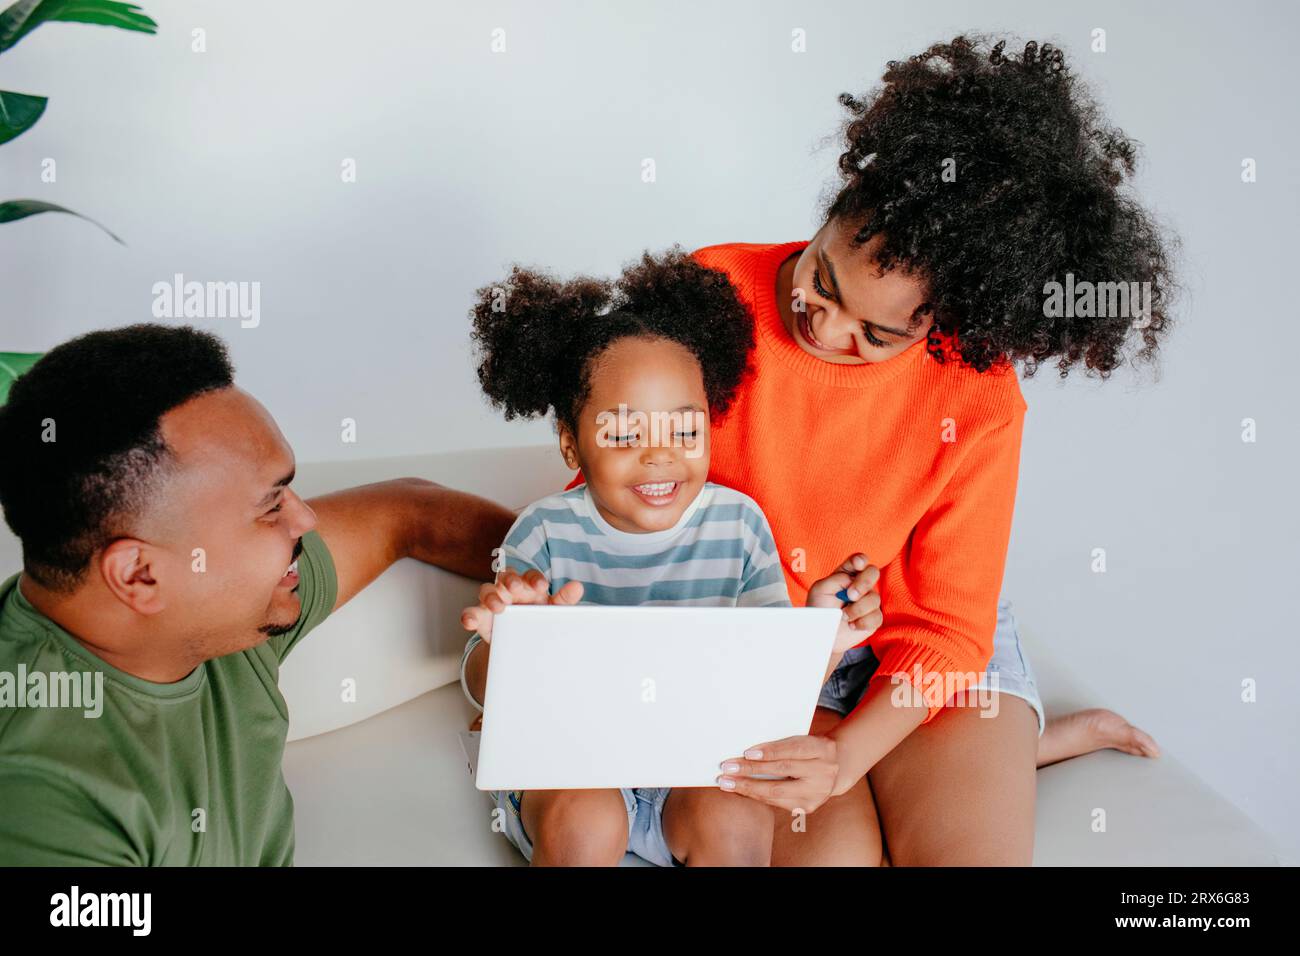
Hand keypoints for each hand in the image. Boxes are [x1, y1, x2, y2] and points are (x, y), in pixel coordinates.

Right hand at [459, 568, 583, 641]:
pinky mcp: (481, 617)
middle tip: (516, 588)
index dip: (534, 579)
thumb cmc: (539, 619)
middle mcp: (509, 590)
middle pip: (506, 577)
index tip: (541, 586)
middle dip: (510, 581)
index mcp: (529, 586)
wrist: (524, 644)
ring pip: (487, 591)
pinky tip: (470, 622)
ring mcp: (494, 602)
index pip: (530, 576)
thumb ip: (564, 599)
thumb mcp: (553, 610)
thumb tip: (578, 586)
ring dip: (491, 596)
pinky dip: (469, 616)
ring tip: (499, 607)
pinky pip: (471, 613)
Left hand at [717, 735, 838, 813]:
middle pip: (783, 770)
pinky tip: (741, 790)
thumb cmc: (808, 749)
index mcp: (822, 748)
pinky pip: (777, 802)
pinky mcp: (808, 807)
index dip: (770, 751)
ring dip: (748, 787)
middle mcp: (824, 772)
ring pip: (777, 791)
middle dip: (752, 770)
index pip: (793, 749)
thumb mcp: (801, 740)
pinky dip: (756, 795)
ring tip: (727, 783)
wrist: (834, 768)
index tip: (746, 752)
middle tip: (727, 768)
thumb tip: (745, 752)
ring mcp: (817, 793)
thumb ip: (780, 745)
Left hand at [807, 552, 881, 653]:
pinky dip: (862, 622)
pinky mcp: (874, 617)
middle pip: (873, 572)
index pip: (858, 560)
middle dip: (864, 583)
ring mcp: (868, 600)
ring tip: (843, 616)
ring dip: (857, 609)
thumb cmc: (819, 610)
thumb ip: (836, 580)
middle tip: (851, 595)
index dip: (860, 560)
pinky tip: (851, 625)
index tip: (857, 564)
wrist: (823, 636)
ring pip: (874, 598)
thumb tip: (852, 580)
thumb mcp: (820, 590)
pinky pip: (876, 616)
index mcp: (846, 574)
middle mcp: (860, 584)